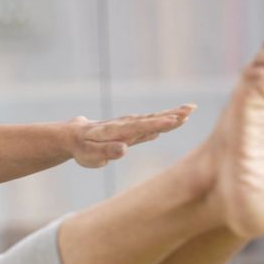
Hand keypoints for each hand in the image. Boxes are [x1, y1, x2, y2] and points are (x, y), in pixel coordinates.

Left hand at [66, 103, 194, 167]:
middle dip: (171, 115)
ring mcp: (128, 126)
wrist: (72, 136)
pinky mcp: (130, 129)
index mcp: (117, 131)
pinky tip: (171, 121)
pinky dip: (161, 121)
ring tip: (189, 111)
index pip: (141, 126)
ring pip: (152, 119)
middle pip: (151, 119)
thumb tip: (124, 149)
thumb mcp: (90, 154)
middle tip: (192, 109)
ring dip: (170, 115)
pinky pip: (148, 123)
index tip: (175, 120)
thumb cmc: (81, 148)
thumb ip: (106, 151)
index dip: (158, 124)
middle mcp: (125, 125)